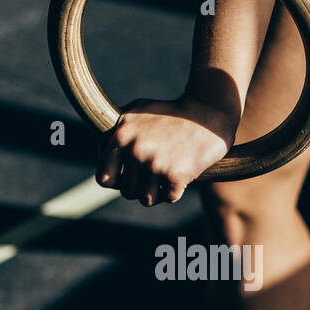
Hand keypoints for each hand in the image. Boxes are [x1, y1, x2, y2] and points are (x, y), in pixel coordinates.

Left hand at [97, 95, 238, 204]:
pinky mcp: (175, 174)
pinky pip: (168, 198)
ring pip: (146, 199)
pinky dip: (175, 190)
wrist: (208, 111)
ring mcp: (154, 163)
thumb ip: (116, 130)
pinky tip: (181, 173)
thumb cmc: (172, 112)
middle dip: (140, 187)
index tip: (127, 177)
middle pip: (127, 191)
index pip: (104, 178)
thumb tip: (101, 151)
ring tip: (167, 174)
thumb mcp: (137, 111)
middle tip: (154, 174)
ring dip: (157, 192)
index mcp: (121, 135)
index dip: (116, 181)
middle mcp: (135, 149)